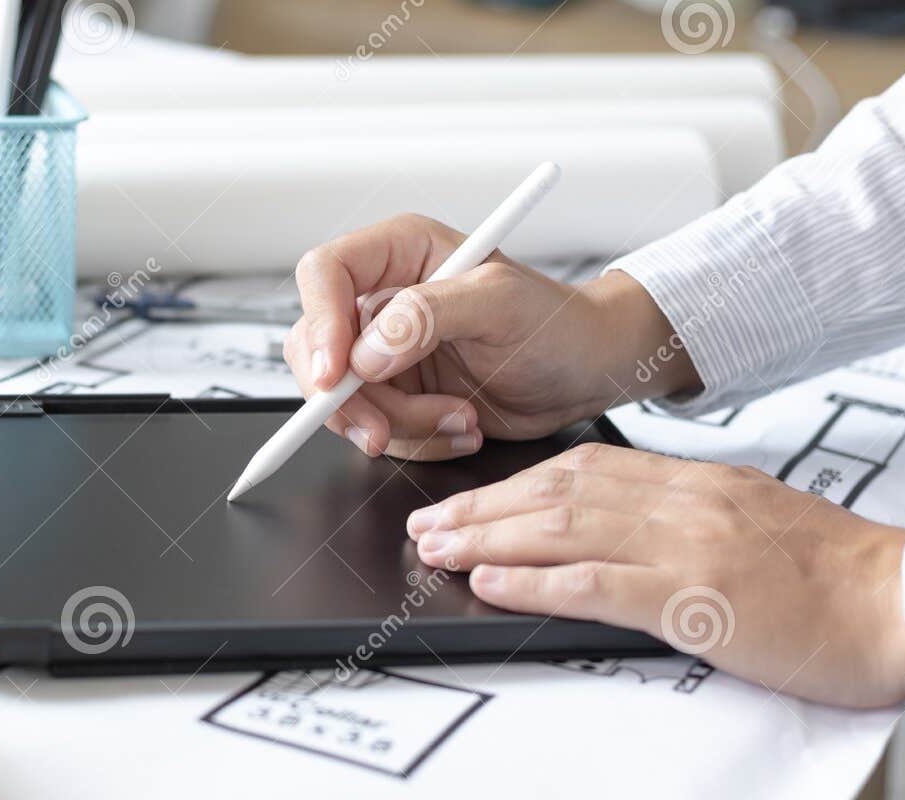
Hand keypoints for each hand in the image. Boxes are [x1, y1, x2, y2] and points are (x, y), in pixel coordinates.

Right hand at [283, 213, 696, 459]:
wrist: (587, 373)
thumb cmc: (558, 323)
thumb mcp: (501, 304)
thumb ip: (428, 315)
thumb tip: (365, 352)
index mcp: (398, 253)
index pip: (324, 275)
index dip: (320, 326)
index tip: (337, 376)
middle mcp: (382, 301)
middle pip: (316, 350)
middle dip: (350, 400)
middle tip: (384, 431)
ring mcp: (385, 353)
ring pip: (343, 402)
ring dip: (398, 425)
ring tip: (459, 417)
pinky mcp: (399, 396)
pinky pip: (375, 430)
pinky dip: (416, 442)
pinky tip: (461, 426)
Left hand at [406, 443, 904, 708]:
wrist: (900, 601)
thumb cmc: (831, 573)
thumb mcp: (749, 522)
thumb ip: (684, 518)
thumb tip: (615, 533)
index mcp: (693, 482)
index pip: (581, 469)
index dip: (513, 485)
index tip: (470, 500)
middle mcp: (681, 501)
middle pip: (556, 493)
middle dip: (482, 509)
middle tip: (429, 523)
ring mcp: (685, 545)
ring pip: (563, 529)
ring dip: (489, 540)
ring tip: (437, 548)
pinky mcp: (694, 596)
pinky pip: (597, 583)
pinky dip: (536, 583)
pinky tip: (494, 583)